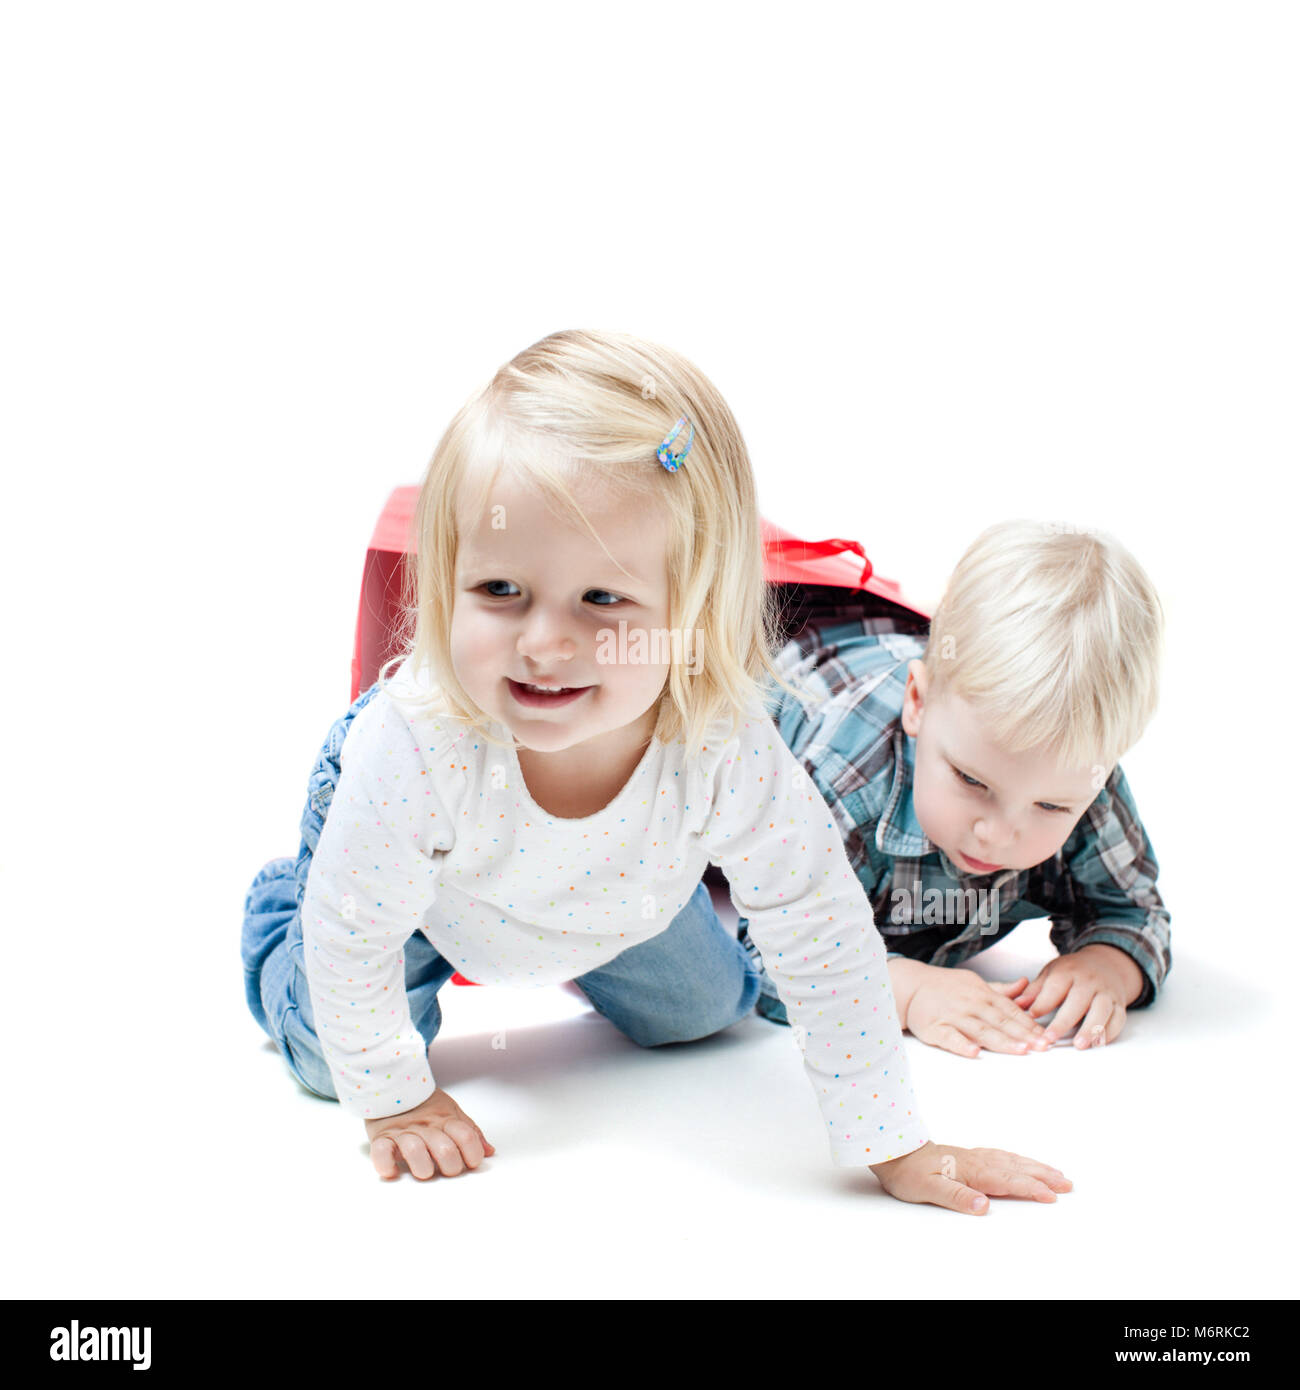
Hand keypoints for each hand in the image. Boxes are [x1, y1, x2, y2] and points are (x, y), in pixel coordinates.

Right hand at [364, 1086, 495, 1179]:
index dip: (474, 1154)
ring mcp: (403, 1132)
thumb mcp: (451, 1112)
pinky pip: (381, 1152)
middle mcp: (426, 1126)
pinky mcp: (381, 1137)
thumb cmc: (425, 1104)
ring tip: (424, 1171)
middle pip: (445, 1150)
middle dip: (451, 1166)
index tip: (470, 1162)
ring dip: (422, 1168)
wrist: (392, 1085)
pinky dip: (386, 1164)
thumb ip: (470, 1132)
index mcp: (445, 1119)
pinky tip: (393, 1170)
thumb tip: (488, 1151)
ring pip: (415, 1151)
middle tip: (447, 1169)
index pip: (467, 1136)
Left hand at [870, 1140, 1071, 1214]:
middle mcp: (975, 1161)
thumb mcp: (927, 1189)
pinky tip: (1022, 1162)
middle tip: (1068, 1184)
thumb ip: (955, 1197)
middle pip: (1015, 1168)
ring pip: (1010, 1160)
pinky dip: (1017, 1159)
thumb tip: (983, 1206)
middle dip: (1042, 1175)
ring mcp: (972, 1157)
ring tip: (1056, 1173)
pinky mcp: (968, 1157)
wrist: (893, 1151)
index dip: (1030, 1187)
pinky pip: (1000, 1156)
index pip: (1006, 1180)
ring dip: (1034, 1166)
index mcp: (969, 1170)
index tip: (1052, 1196)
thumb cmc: (908, 1172)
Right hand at [904, 964, 1051, 1056]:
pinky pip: (950, 1037)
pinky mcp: (935, 1028)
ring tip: (1020, 1050)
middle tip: (1041, 1046)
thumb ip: (1000, 989)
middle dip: (1023, 1035)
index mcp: (981, 993)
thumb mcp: (974, 982)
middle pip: (1000, 1021)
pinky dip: (962, 1044)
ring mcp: (953, 1016)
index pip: (1010, 1010)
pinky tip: (975, 1052)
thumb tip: (1024, 983)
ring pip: (981, 1030)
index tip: (1045, 1036)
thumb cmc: (944, 987)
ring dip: (1001, 1041)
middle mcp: (970, 1004)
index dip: (1029, 1024)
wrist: (910, 985)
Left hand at [1007, 945, 1141, 1048]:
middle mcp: (1090, 981)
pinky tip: (1098, 1043)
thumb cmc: (1073, 972)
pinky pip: (1118, 1019)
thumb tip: (1018, 1003)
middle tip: (1050, 1038)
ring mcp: (1107, 993)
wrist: (1106, 964)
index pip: (1056, 986)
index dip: (1043, 1002)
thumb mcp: (1052, 972)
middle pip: (1078, 1001)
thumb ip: (1036, 989)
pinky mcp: (1120, 1005)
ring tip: (1079, 1045)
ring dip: (1091, 1029)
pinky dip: (1109, 1032)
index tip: (1031, 1016)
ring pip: (1102, 1011)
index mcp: (1069, 971)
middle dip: (1064, 1021)